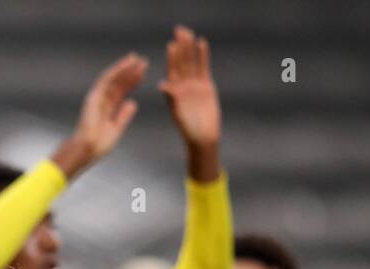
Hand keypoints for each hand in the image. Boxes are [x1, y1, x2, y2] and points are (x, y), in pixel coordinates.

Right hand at [55, 53, 147, 178]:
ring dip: (125, 67)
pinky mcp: (94, 95)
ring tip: (138, 58)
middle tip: (143, 61)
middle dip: (130, 72)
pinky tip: (128, 62)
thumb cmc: (99, 145)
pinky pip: (107, 78)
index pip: (121, 92)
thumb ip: (124, 115)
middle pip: (118, 83)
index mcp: (106, 109)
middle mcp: (101, 101)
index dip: (131, 82)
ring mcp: (97, 97)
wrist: (87, 150)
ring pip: (113, 78)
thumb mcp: (116, 128)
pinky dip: (118, 69)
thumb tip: (133, 102)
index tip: (142, 73)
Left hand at [159, 25, 220, 149]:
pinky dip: (203, 56)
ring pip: (192, 62)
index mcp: (173, 92)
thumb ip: (172, 99)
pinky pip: (203, 67)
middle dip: (181, 47)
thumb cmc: (188, 130)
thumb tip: (163, 85)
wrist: (203, 137)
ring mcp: (194, 85)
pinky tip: (201, 43)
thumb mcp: (178, 114)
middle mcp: (183, 86)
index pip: (172, 71)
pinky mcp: (206, 85)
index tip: (171, 45)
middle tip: (179, 31)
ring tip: (189, 33)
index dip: (172, 58)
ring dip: (190, 48)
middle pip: (182, 63)